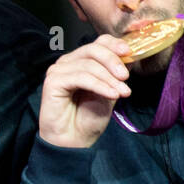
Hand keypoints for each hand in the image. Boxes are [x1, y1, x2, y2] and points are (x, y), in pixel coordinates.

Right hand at [38, 35, 131, 149]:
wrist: (74, 141)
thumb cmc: (88, 119)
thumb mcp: (110, 93)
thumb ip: (116, 76)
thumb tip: (130, 57)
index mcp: (81, 62)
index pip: (98, 42)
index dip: (115, 44)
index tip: (131, 53)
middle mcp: (68, 62)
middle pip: (93, 49)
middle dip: (113, 61)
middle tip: (126, 78)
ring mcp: (58, 70)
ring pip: (89, 64)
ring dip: (109, 79)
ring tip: (122, 93)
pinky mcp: (53, 81)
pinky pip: (81, 77)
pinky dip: (100, 85)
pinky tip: (112, 95)